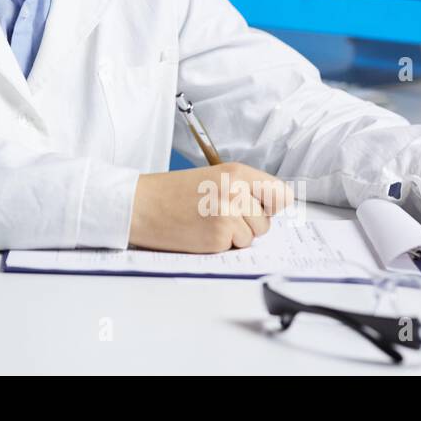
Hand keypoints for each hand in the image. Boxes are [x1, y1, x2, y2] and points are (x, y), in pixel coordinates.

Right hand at [128, 161, 294, 252]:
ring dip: (233, 236)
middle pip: (266, 221)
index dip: (271, 205)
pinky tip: (198, 232)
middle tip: (217, 215)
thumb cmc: (171, 193)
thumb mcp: (213, 178)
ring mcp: (228, 214)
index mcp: (237, 173)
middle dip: (247, 224)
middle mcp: (236, 191)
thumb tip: (272, 209)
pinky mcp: (218, 236)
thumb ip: (244, 189)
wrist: (140, 204)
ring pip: (251, 237)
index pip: (281, 194)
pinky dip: (218, 245)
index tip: (260, 208)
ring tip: (206, 222)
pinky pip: (233, 248)